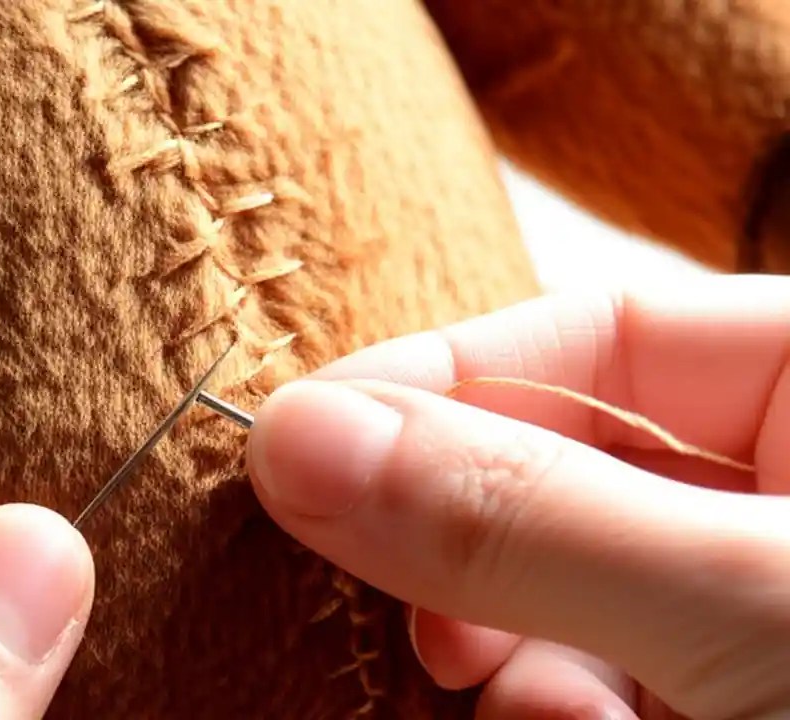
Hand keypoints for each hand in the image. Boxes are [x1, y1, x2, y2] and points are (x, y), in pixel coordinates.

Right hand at [245, 275, 789, 719]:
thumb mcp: (739, 603)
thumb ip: (527, 515)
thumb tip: (298, 433)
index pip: (607, 332)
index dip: (448, 372)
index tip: (307, 437)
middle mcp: (784, 492)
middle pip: (564, 468)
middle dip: (469, 537)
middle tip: (389, 585)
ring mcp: (748, 605)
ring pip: (564, 586)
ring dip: (511, 651)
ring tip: (531, 710)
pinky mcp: (724, 696)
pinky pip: (597, 676)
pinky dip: (555, 710)